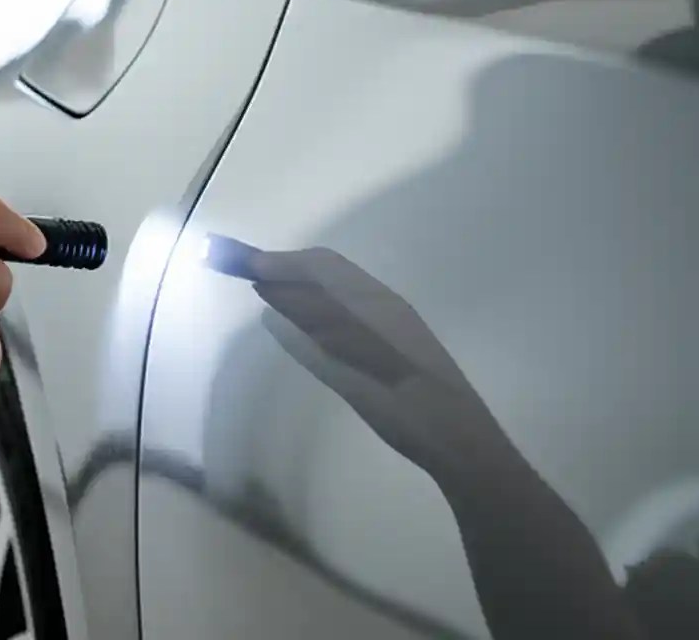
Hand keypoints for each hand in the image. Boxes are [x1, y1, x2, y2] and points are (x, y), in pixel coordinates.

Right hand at [250, 247, 514, 479]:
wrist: (458, 438)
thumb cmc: (405, 410)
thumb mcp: (351, 376)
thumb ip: (310, 342)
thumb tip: (270, 307)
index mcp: (374, 303)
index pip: (319, 265)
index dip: (278, 260)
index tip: (240, 262)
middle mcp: (382, 302)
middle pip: (328, 270)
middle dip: (286, 266)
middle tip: (244, 270)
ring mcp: (391, 320)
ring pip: (339, 288)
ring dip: (302, 284)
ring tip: (266, 292)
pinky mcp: (395, 340)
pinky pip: (349, 307)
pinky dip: (319, 304)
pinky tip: (306, 322)